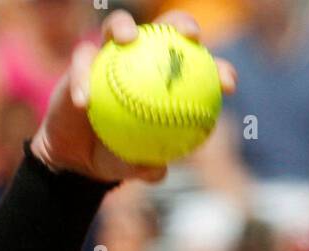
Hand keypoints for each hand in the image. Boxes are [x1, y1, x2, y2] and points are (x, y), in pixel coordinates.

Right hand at [29, 8, 236, 184]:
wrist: (80, 157)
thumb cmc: (116, 157)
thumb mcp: (133, 168)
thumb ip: (147, 168)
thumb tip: (158, 170)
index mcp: (166, 83)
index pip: (198, 70)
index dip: (218, 71)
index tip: (227, 85)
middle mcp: (141, 60)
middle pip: (164, 30)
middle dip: (181, 23)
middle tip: (191, 36)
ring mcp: (111, 57)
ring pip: (117, 27)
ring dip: (123, 27)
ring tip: (127, 39)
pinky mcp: (83, 61)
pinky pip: (82, 63)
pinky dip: (83, 79)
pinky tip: (85, 99)